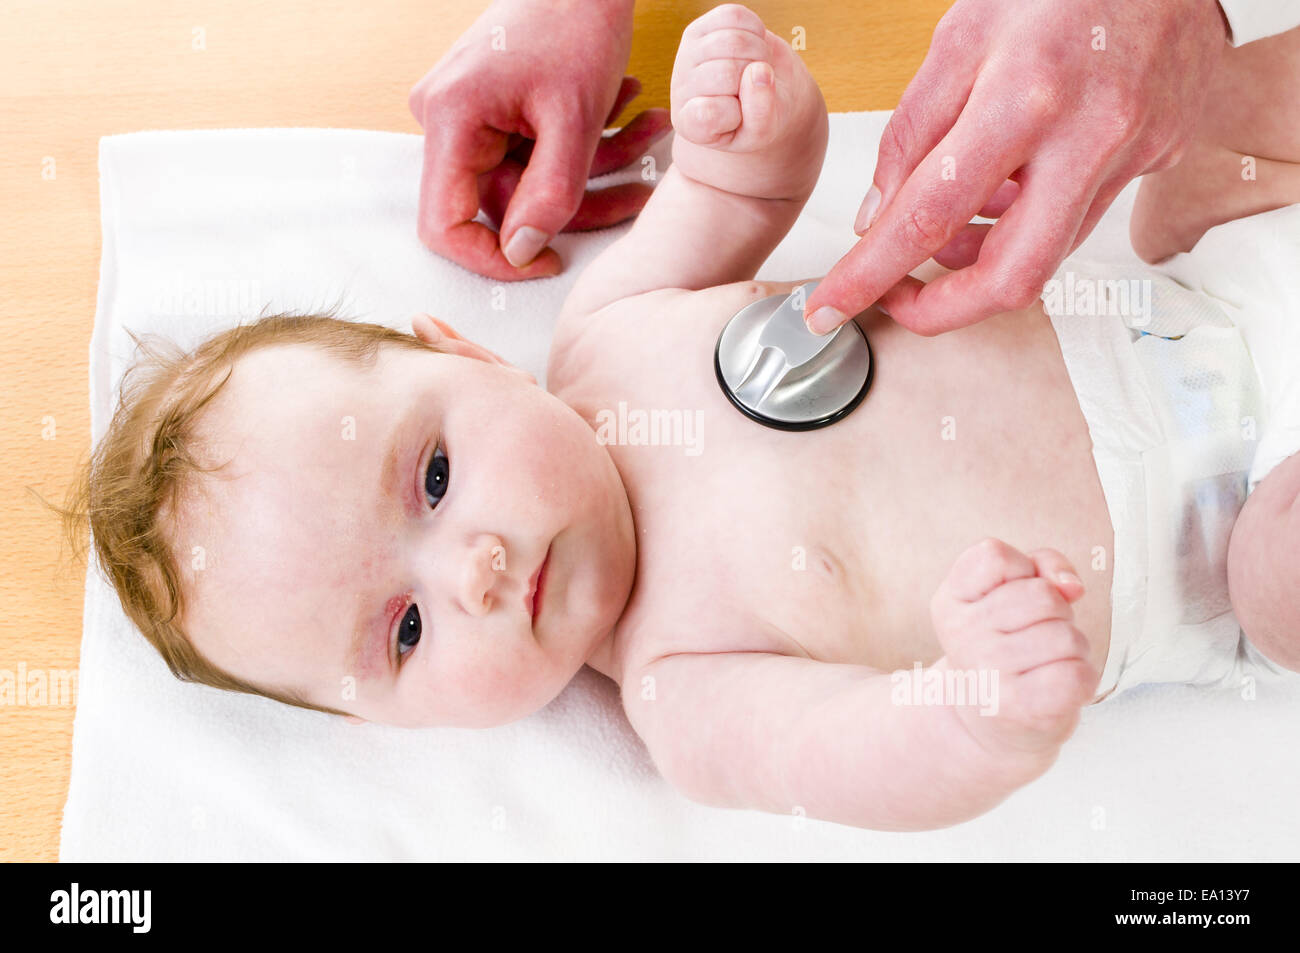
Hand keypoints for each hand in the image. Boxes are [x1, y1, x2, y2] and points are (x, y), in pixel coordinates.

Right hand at [408, 0, 669, 280]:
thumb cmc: (576, 19)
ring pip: (527, 182)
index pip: (445, 223)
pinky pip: (532, 155)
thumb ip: (550, 194)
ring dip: (593, 169)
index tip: (546, 262)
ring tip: (648, 128)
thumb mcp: (575, 117)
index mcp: (450, 118)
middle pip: (501, 204)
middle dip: (576, 202)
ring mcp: (465, 117)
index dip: (492, 258)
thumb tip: (521, 255)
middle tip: (639, 187)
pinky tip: (626, 113)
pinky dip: (582, 148)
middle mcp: (445, 120)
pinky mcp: (490, 114)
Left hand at [669, 3, 827, 200]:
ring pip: (732, 42)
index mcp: (690, 124)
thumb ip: (761, 113)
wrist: (761, 92)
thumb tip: (758, 71)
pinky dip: (756, 30)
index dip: (736, 113)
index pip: (708, 114)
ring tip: (757, 68)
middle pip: (726, 73)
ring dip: (759, 53)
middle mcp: (681, 89)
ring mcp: (687, 55)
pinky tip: (754, 47)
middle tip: (757, 89)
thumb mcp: (763, 131)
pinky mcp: (701, 27)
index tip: (741, 117)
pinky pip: (735, 16)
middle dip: (755, 79)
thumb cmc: (759, 118)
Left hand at [804, 0, 1228, 335]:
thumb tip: (878, 216)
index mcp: (1023, 98)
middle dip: (940, 310)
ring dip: (980, 258)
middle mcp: (1087, 137)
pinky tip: (1006, 191)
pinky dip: (1025, 222)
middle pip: (1009, 278)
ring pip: (1045, 255)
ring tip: (946, 224)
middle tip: (897, 300)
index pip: (929, 216)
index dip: (871, 275)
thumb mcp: (960, 36)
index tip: (831, 306)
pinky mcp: (1154, 159)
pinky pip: (1077, 220)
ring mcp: (1131, 153)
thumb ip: (912, 131)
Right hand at [930, 538, 1098, 767]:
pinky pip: (1078, 673)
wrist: (988, 724)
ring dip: (1073, 648)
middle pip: (1042, 595)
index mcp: (950, 601)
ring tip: (1048, 663)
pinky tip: (1058, 686)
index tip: (1012, 595)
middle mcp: (961, 635)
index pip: (994, 555)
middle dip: (1057, 612)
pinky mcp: (1020, 708)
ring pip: (1067, 635)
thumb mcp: (1007, 595)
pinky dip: (1082, 678)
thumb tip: (1072, 586)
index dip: (1021, 568)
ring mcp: (988, 672)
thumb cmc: (1007, 649)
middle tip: (1038, 636)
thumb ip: (1041, 566)